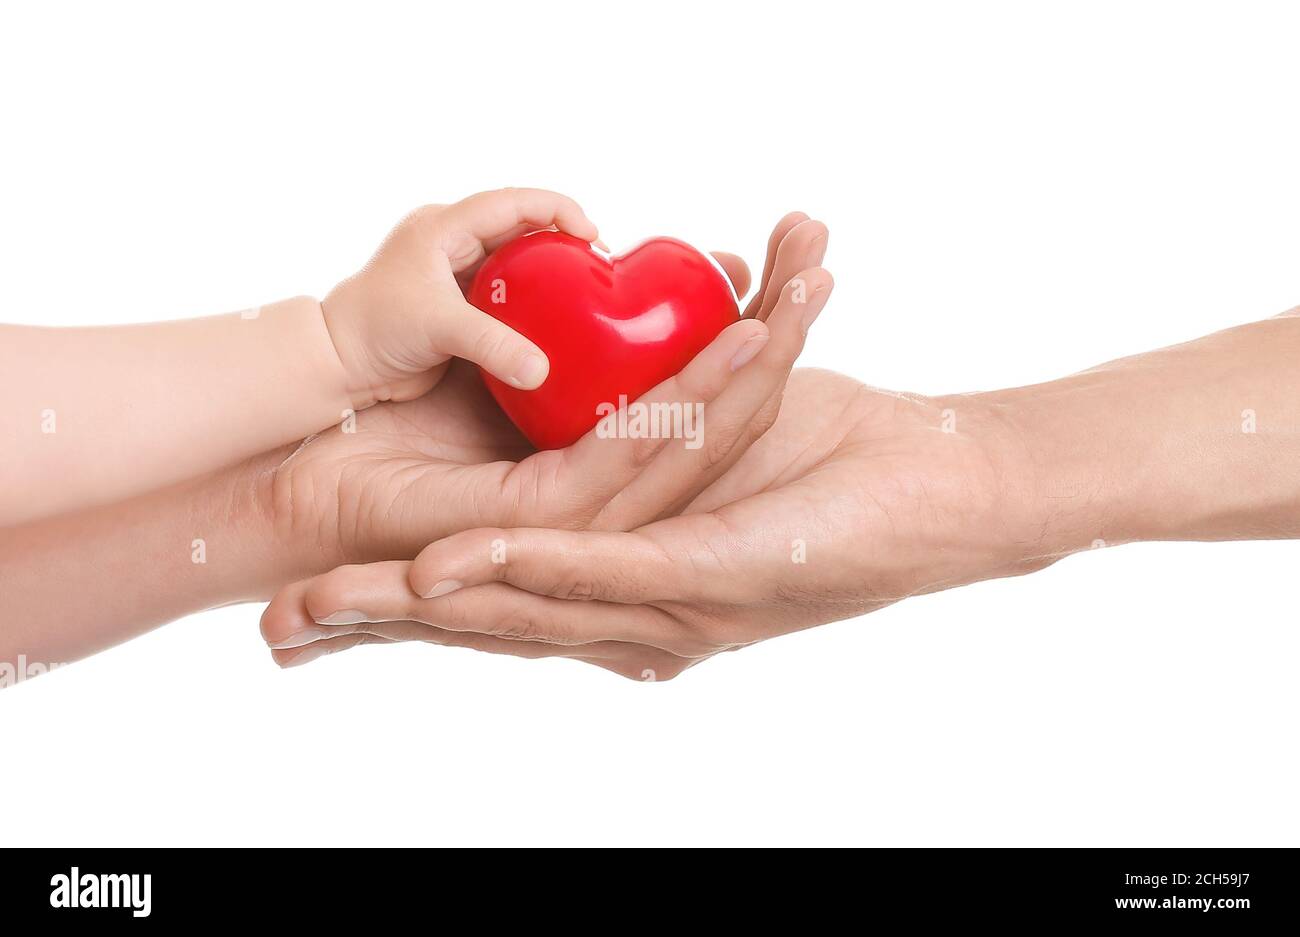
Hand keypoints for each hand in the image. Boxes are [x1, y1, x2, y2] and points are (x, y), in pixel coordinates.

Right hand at [260, 367, 1044, 673]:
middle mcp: (647, 615)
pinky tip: (452, 571)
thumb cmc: (840, 457)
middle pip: (496, 620)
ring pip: (529, 608)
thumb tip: (610, 416)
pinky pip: (605, 572)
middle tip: (283, 630)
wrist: (955, 490)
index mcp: (639, 589)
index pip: (503, 601)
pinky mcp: (711, 578)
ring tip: (336, 602)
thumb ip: (657, 442)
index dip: (407, 608)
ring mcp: (676, 605)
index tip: (311, 614)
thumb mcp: (721, 432)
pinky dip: (524, 570)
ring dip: (426, 605)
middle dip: (386, 621)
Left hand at [263, 214, 831, 576]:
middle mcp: (613, 523)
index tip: (799, 274)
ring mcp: (588, 535)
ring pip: (697, 443)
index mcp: (607, 495)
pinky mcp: (554, 528)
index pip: (705, 422)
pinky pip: (638, 454)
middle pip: (719, 434)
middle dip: (778, 344)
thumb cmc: (391, 436)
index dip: (755, 349)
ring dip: (755, 363)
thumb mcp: (488, 376)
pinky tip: (744, 343)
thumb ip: (551, 366)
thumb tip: (597, 297)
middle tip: (818, 262)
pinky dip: (695, 397)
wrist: (307, 495)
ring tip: (803, 287)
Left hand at [322, 188, 599, 407]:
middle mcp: (450, 242)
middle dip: (559, 236)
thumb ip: (494, 347)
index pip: (511, 202)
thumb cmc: (373, 330)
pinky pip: (505, 291)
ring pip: (513, 258)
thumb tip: (542, 370)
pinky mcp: (458, 303)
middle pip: (518, 225)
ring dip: (546, 268)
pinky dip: (531, 298)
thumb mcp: (438, 329)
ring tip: (583, 284)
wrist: (338, 362)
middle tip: (596, 261)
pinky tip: (554, 314)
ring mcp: (454, 272)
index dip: (556, 208)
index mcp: (442, 228)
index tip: (590, 232)